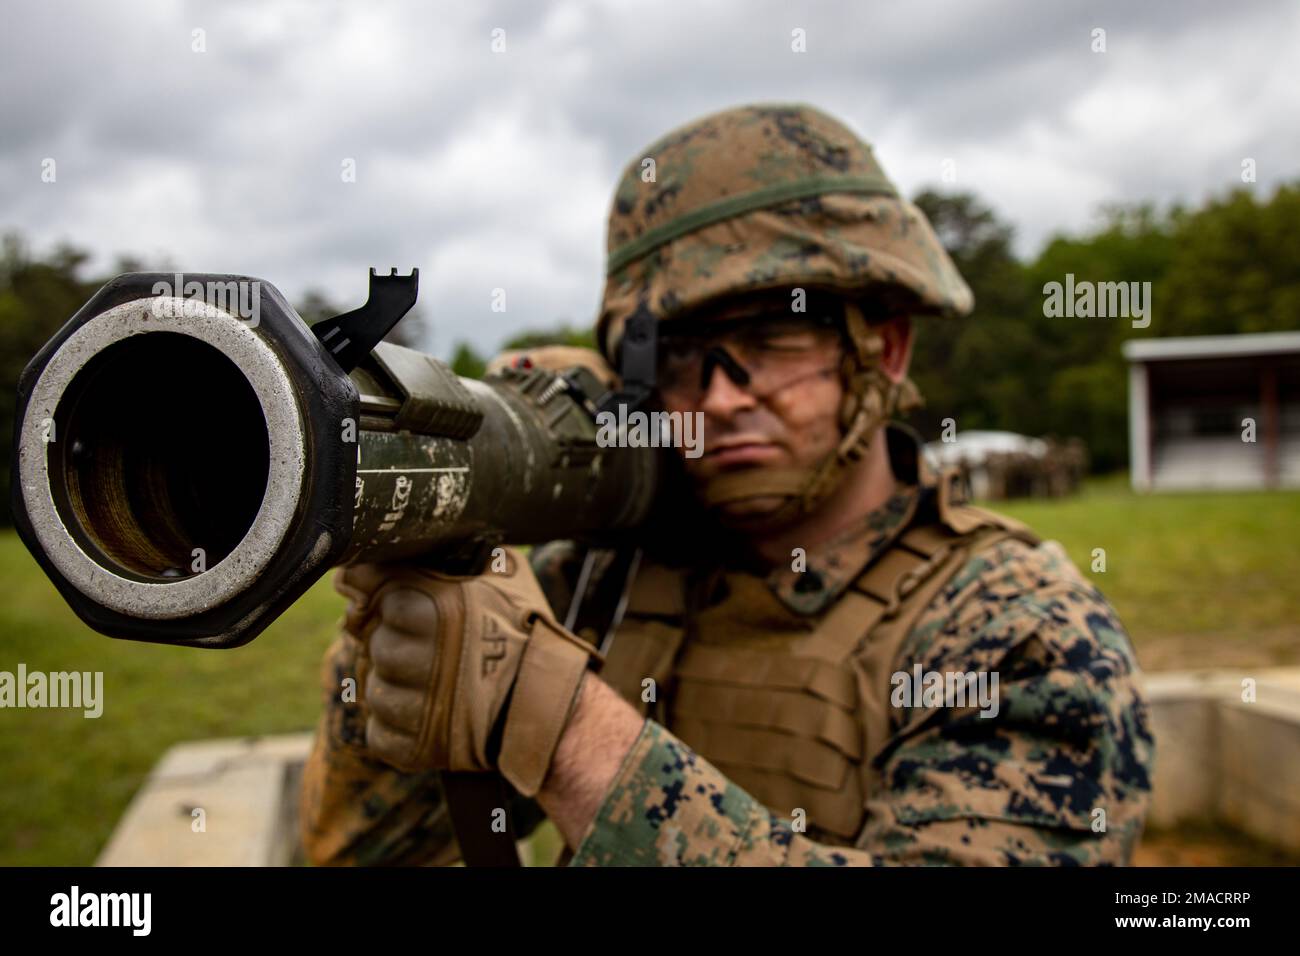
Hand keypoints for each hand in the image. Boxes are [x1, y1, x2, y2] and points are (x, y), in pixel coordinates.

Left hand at [333, 548, 600, 796]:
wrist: (552, 704)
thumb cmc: (526, 632)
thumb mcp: (500, 574)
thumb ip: (446, 556)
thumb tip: (383, 555)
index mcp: (432, 605)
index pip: (369, 585)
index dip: (377, 590)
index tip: (388, 598)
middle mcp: (416, 654)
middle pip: (372, 640)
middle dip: (394, 640)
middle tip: (428, 645)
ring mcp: (412, 706)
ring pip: (372, 688)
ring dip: (395, 684)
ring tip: (433, 681)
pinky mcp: (411, 747)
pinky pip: (378, 730)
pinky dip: (395, 722)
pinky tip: (427, 712)